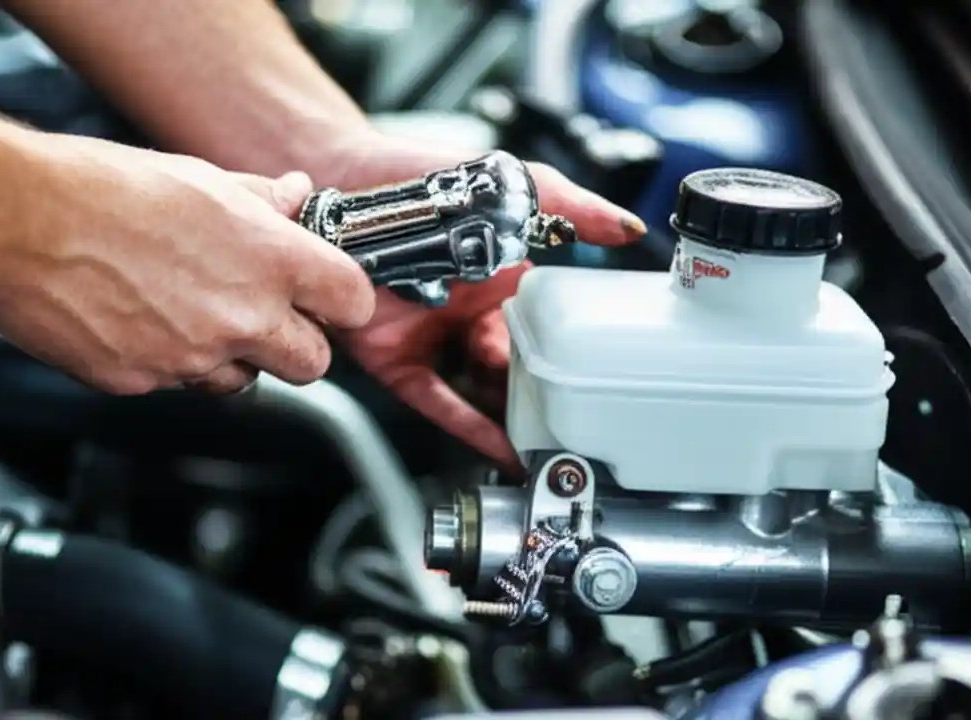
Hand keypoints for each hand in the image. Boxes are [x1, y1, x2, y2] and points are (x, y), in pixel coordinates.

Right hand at [0, 136, 374, 394]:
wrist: (16, 222)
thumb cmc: (101, 190)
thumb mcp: (200, 178)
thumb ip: (262, 201)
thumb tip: (296, 199)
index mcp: (271, 259)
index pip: (355, 302)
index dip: (346, 302)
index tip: (332, 297)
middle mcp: (242, 316)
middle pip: (313, 364)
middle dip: (298, 346)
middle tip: (268, 318)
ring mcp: (193, 358)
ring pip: (243, 382)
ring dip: (230, 358)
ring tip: (187, 311)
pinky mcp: (144, 383)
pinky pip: (176, 385)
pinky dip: (167, 362)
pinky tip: (139, 319)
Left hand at [324, 133, 646, 471]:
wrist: (344, 178)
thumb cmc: (420, 175)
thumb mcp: (508, 186)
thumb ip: (570, 208)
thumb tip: (627, 229)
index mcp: (499, 280)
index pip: (545, 326)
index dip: (570, 351)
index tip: (601, 374)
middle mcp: (469, 313)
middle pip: (517, 366)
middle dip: (546, 394)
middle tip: (579, 416)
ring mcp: (434, 337)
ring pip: (482, 389)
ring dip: (515, 418)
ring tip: (553, 445)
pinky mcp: (397, 358)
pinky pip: (437, 401)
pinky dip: (470, 426)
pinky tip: (505, 449)